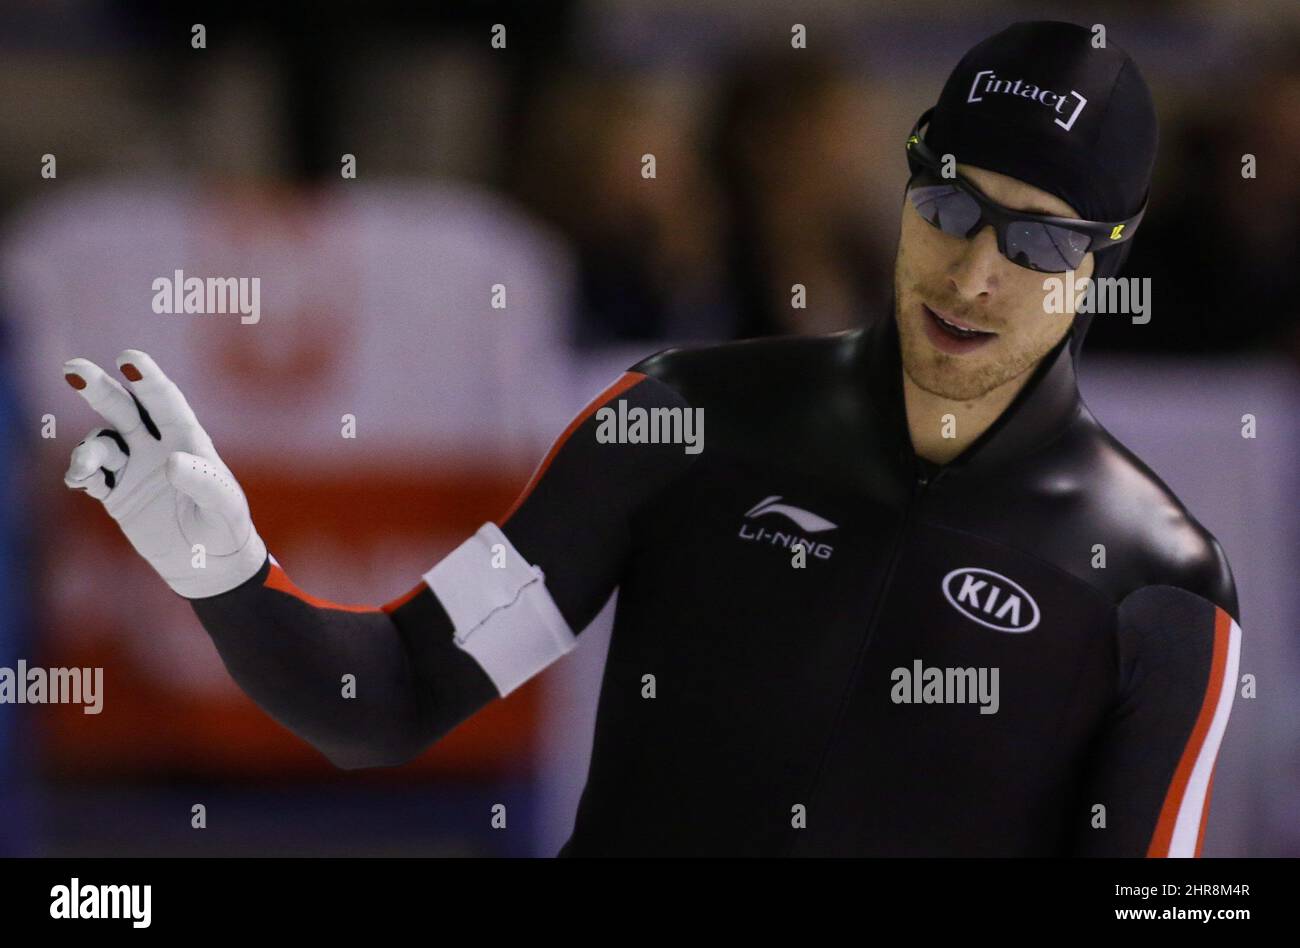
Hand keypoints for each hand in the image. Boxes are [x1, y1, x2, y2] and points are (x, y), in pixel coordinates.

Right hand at [62, 349, 266, 597]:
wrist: (208, 563)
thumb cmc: (225, 526)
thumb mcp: (223, 506)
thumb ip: (203, 482)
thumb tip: (171, 460)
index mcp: (188, 440)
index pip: (165, 403)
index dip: (148, 380)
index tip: (129, 358)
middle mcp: (157, 446)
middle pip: (124, 409)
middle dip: (100, 388)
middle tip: (74, 368)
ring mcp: (134, 467)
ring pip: (102, 442)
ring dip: (89, 449)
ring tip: (85, 469)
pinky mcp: (116, 493)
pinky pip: (91, 475)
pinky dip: (80, 474)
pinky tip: (80, 481)